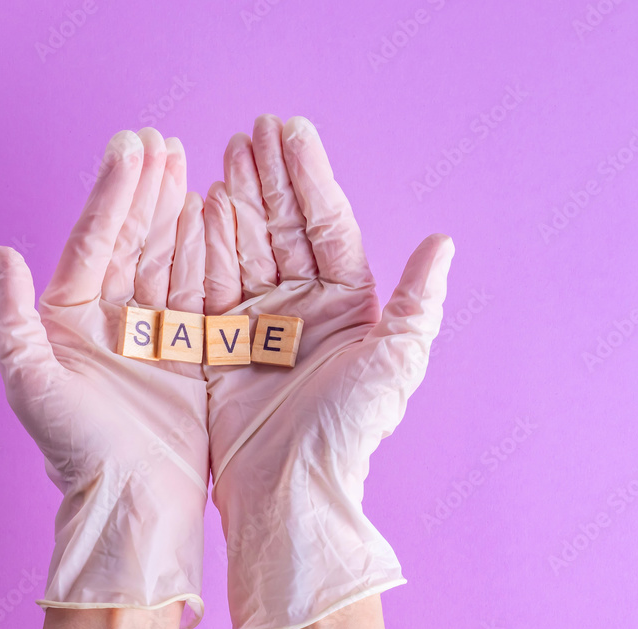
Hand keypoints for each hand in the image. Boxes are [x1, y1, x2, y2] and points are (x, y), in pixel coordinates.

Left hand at [0, 128, 208, 628]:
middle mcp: (108, 318)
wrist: (134, 504)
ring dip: (176, 211)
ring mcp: (150, 332)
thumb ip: (12, 319)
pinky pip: (199, 292)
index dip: (112, 193)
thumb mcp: (32, 385)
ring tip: (189, 163)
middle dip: (145, 189)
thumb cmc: (77, 451)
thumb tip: (1, 254)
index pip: (93, 241)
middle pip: (130, 239)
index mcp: (69, 318)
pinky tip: (216, 217)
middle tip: (162, 140)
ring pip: (166, 257)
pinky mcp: (186, 351)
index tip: (133, 146)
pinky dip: (208, 254)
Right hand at [203, 115, 453, 628]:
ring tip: (224, 152)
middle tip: (252, 128)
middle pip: (282, 226)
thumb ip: (418, 301)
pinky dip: (200, 246)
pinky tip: (194, 205)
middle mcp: (300, 306)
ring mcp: (255, 322)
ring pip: (243, 246)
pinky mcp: (217, 342)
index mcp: (345, 304)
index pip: (326, 224)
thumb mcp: (395, 363)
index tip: (290, 130)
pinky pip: (206, 284)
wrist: (288, 491)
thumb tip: (443, 242)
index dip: (308, 176)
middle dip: (268, 176)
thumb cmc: (348, 431)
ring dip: (234, 198)